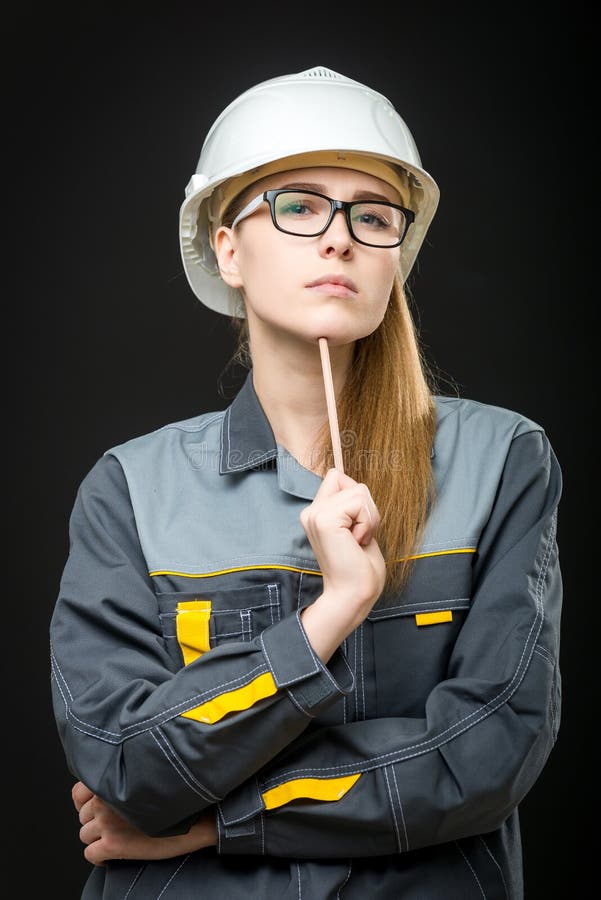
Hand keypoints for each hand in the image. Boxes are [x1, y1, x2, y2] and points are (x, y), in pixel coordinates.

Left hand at [72, 781, 215, 865]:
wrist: (195, 816)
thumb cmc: (174, 794)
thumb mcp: (144, 777)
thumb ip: (122, 779)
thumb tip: (103, 789)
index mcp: (111, 780)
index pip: (78, 793)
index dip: (87, 802)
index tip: (97, 807)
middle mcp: (104, 800)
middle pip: (83, 816)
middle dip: (94, 821)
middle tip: (113, 824)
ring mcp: (107, 823)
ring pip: (85, 835)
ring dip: (97, 838)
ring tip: (115, 838)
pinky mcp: (114, 845)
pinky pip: (90, 855)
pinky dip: (99, 857)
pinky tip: (112, 855)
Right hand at [299, 468, 385, 659]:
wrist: (353, 595)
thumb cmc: (360, 568)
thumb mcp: (356, 527)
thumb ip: (351, 506)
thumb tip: (352, 483)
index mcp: (316, 513)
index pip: (337, 477)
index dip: (357, 498)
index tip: (356, 528)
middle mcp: (311, 511)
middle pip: (351, 482)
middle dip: (367, 509)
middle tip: (359, 538)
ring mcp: (315, 514)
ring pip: (359, 491)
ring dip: (369, 518)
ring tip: (358, 541)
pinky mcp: (324, 519)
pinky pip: (359, 502)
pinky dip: (367, 522)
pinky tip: (356, 542)